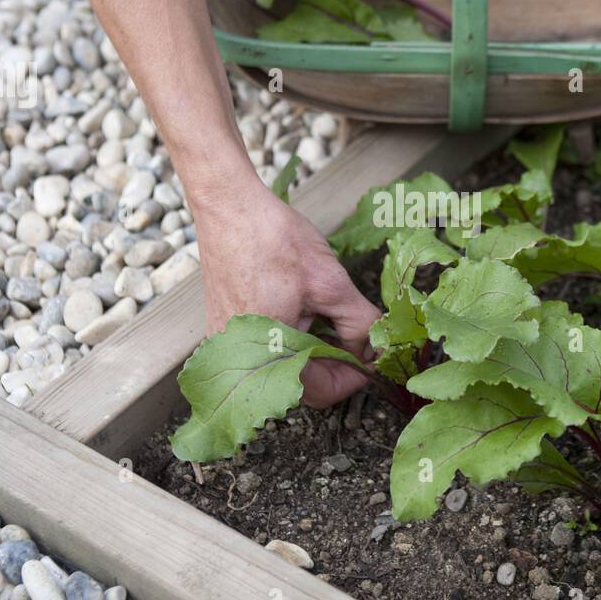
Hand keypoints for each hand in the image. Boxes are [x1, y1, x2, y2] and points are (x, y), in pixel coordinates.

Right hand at [191, 175, 379, 408]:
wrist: (229, 206)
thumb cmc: (273, 240)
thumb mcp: (332, 283)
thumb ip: (359, 323)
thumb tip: (374, 347)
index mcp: (271, 355)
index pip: (322, 392)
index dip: (353, 378)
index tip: (372, 358)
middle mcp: (244, 359)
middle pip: (302, 382)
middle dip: (334, 362)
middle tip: (358, 335)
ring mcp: (230, 345)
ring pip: (285, 365)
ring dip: (314, 348)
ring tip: (331, 316)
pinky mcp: (226, 328)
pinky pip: (265, 348)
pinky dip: (291, 336)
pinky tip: (303, 309)